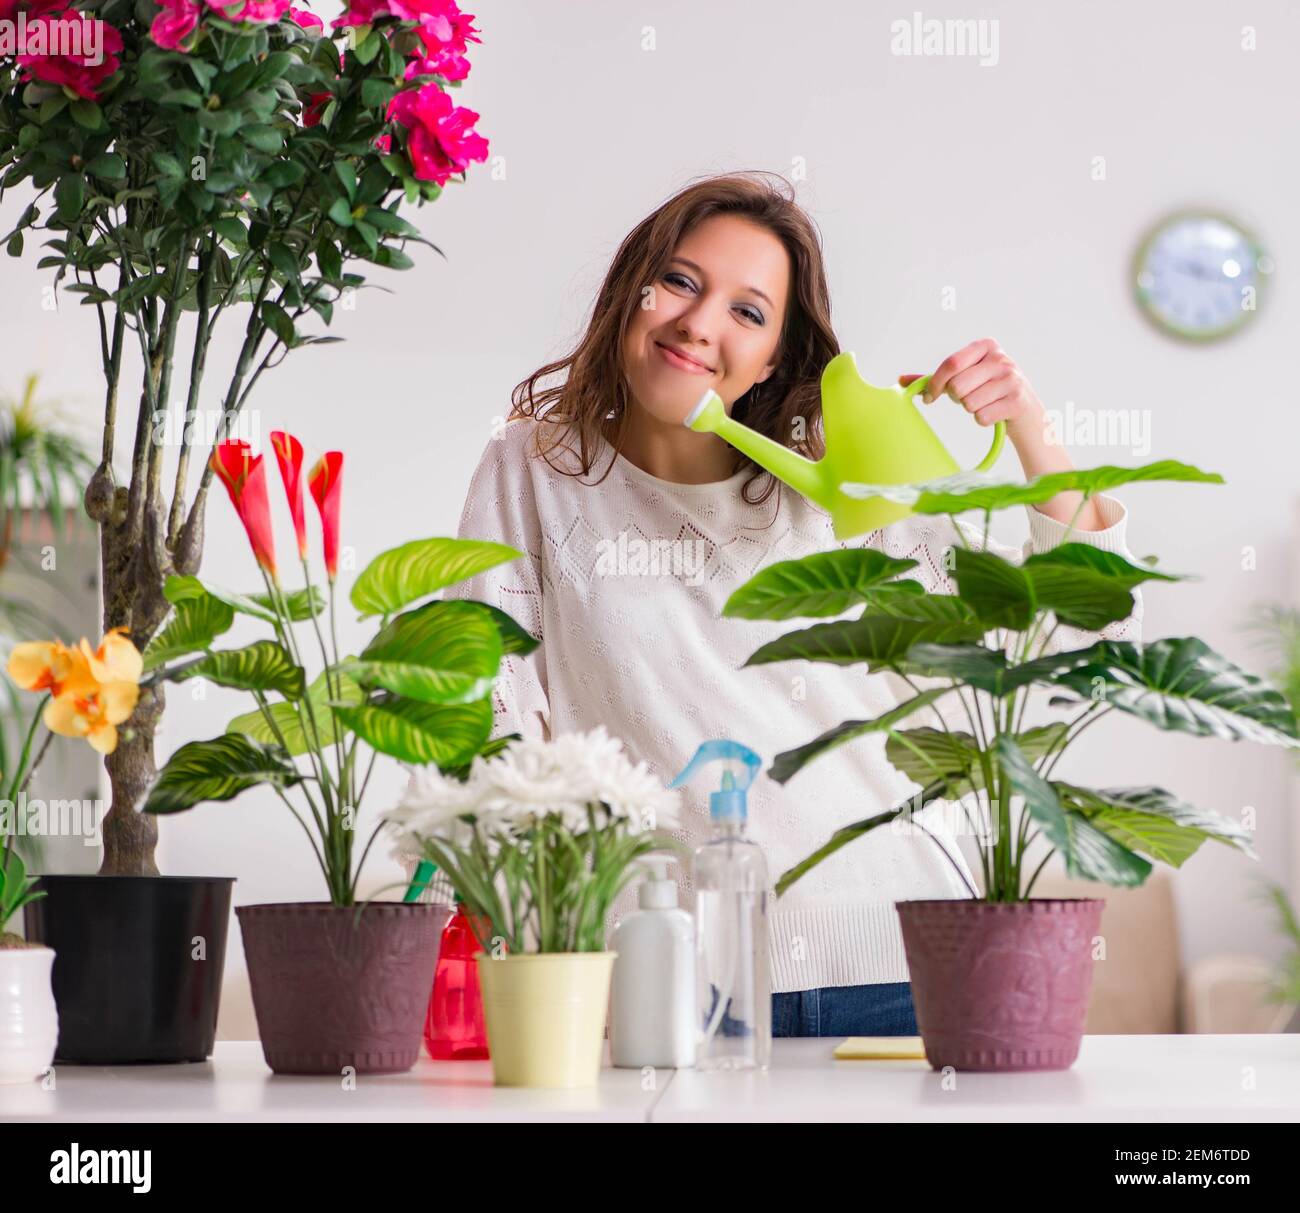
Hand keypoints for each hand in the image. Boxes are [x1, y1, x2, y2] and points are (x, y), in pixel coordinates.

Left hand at [900, 338, 1044, 438]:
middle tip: (967, 397)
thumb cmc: (986, 389)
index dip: (935, 384)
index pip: (951, 364)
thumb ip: (934, 378)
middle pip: (957, 386)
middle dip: (956, 398)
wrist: (1023, 408)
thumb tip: (900, 381)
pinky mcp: (1016, 401)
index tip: (930, 398)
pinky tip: (993, 412)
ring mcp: (1011, 379)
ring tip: (983, 402)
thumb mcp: (964, 376)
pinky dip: (982, 419)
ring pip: (969, 403)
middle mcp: (1001, 359)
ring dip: (970, 409)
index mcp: (985, 346)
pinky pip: (981, 417)